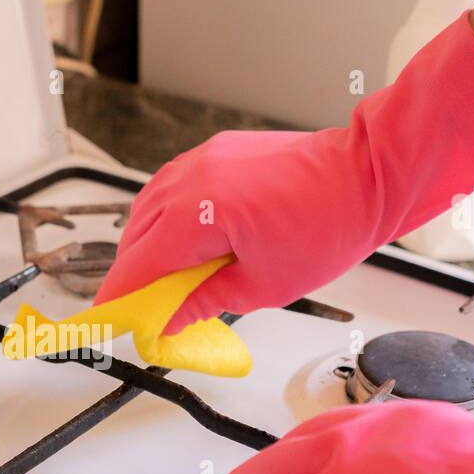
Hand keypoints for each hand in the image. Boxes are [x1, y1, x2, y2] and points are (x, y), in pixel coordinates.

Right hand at [95, 12, 473, 333]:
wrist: (367, 174)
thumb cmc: (330, 225)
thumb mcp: (264, 285)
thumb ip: (206, 302)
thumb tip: (170, 321)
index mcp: (201, 212)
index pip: (141, 262)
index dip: (120, 295)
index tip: (105, 319)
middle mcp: (193, 178)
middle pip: (137, 235)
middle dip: (132, 274)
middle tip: (136, 310)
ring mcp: (202, 159)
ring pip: (150, 209)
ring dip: (147, 245)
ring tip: (159, 281)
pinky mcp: (215, 152)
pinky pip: (173, 189)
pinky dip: (166, 219)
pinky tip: (179, 243)